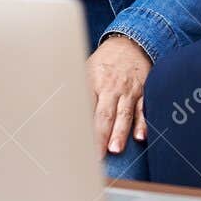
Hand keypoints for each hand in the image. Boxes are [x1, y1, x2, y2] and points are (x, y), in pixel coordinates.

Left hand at [87, 35, 152, 156]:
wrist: (130, 45)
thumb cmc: (104, 63)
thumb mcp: (86, 69)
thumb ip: (77, 89)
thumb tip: (57, 108)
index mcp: (93, 82)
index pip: (86, 107)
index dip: (82, 126)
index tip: (77, 143)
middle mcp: (111, 88)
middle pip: (105, 114)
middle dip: (100, 135)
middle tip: (96, 154)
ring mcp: (128, 91)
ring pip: (124, 115)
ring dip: (120, 133)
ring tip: (115, 149)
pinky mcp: (143, 93)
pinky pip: (143, 110)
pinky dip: (142, 124)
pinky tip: (140, 136)